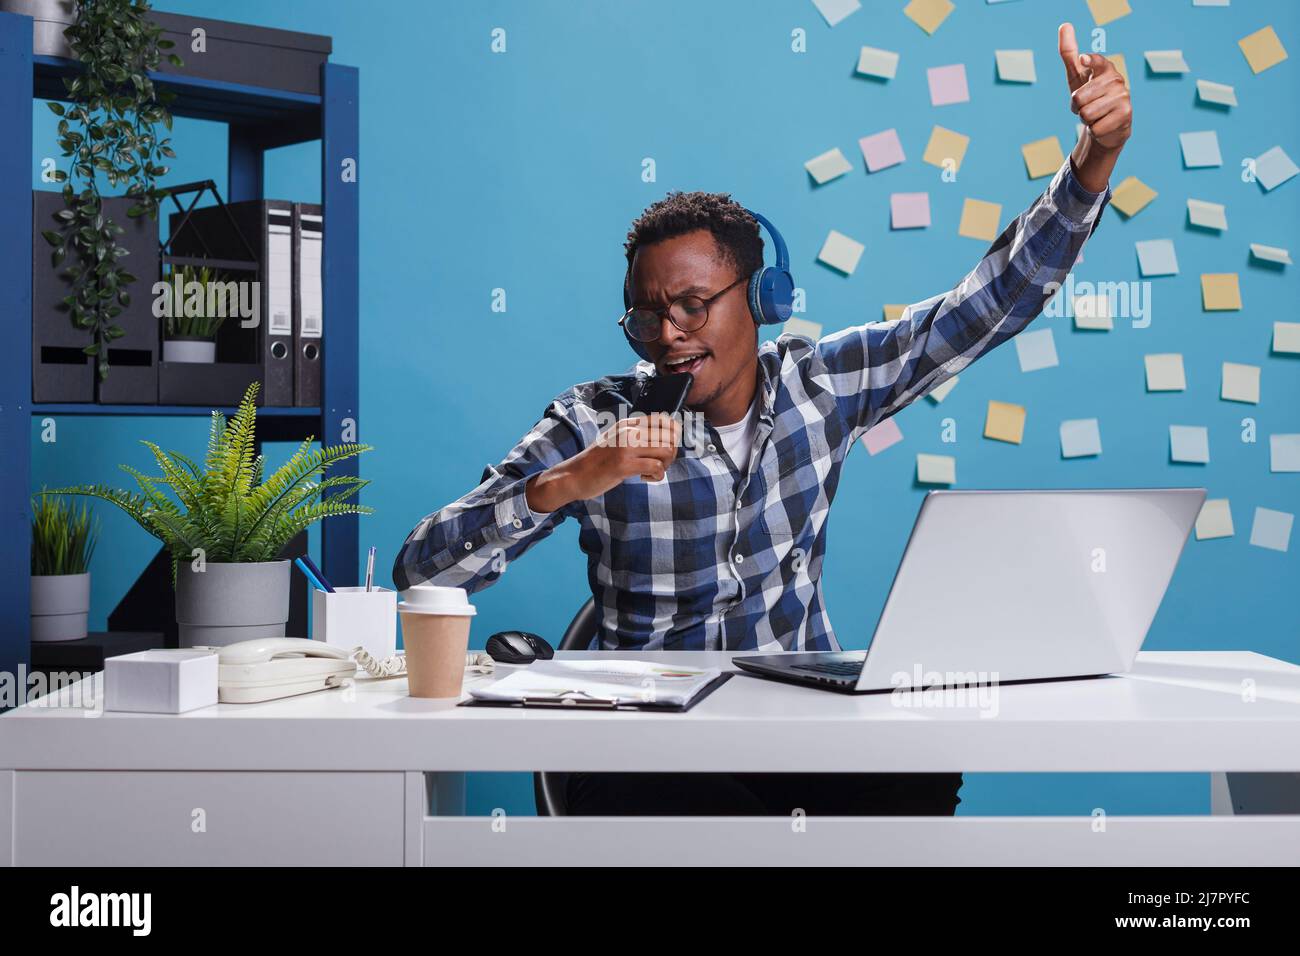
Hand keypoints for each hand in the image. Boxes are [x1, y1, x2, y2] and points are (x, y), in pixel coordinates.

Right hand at [526, 412, 681, 512]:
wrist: (574, 475)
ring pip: (667, 450)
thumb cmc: (597, 461)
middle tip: (659, 464)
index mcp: (628, 423)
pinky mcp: (624, 465)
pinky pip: (656, 467)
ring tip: (652, 471)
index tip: (665, 449)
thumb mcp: (616, 440)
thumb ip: (636, 436)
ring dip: (666, 465)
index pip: (664, 419)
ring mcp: (626, 447)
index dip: (673, 435)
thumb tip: (666, 440)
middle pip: (670, 436)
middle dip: (672, 453)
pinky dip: (656, 475)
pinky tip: (644, 478)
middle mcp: (629, 431)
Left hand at [1059, 22, 1131, 151]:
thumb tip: (1065, 25)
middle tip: (1086, 105)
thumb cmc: (1090, 96)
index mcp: (1105, 68)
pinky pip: (1094, 127)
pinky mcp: (1125, 115)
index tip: (1083, 59)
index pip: (1098, 63)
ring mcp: (1123, 97)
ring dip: (1085, 119)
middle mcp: (1117, 80)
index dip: (1090, 62)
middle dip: (1076, 107)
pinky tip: (1103, 124)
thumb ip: (1069, 53)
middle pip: (1079, 99)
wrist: (1107, 125)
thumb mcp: (1077, 76)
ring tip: (1095, 114)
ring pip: (1086, 114)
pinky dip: (1094, 129)